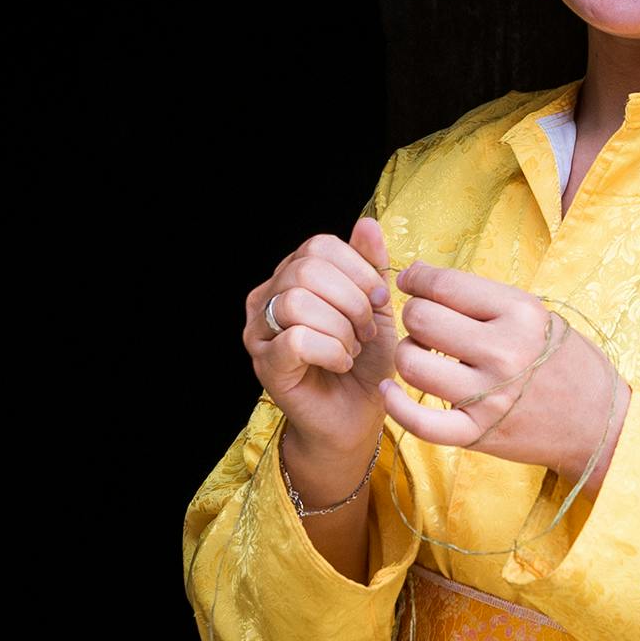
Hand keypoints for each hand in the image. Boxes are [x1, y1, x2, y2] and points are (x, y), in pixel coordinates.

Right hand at [244, 217, 397, 501]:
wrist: (355, 418)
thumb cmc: (364, 363)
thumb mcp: (376, 308)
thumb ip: (369, 266)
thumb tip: (366, 222)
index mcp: (291, 276)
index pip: (319, 246)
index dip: (358, 270)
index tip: (380, 302)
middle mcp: (266, 298)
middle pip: (307, 270)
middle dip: (351, 301)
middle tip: (366, 331)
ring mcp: (259, 332)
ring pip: (298, 302)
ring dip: (341, 328)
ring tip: (352, 349)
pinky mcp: (265, 364)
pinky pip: (296, 339)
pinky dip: (331, 350)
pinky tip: (341, 364)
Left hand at [381, 260, 630, 484]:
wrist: (599, 422)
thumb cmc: (565, 363)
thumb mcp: (538, 316)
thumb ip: (485, 300)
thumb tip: (421, 278)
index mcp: (521, 314)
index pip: (446, 285)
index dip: (417, 278)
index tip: (410, 280)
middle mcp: (503, 352)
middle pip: (422, 319)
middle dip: (413, 314)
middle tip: (423, 322)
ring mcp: (488, 396)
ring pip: (412, 363)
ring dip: (407, 354)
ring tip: (422, 354)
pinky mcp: (477, 433)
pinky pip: (418, 422)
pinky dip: (396, 404)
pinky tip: (391, 389)